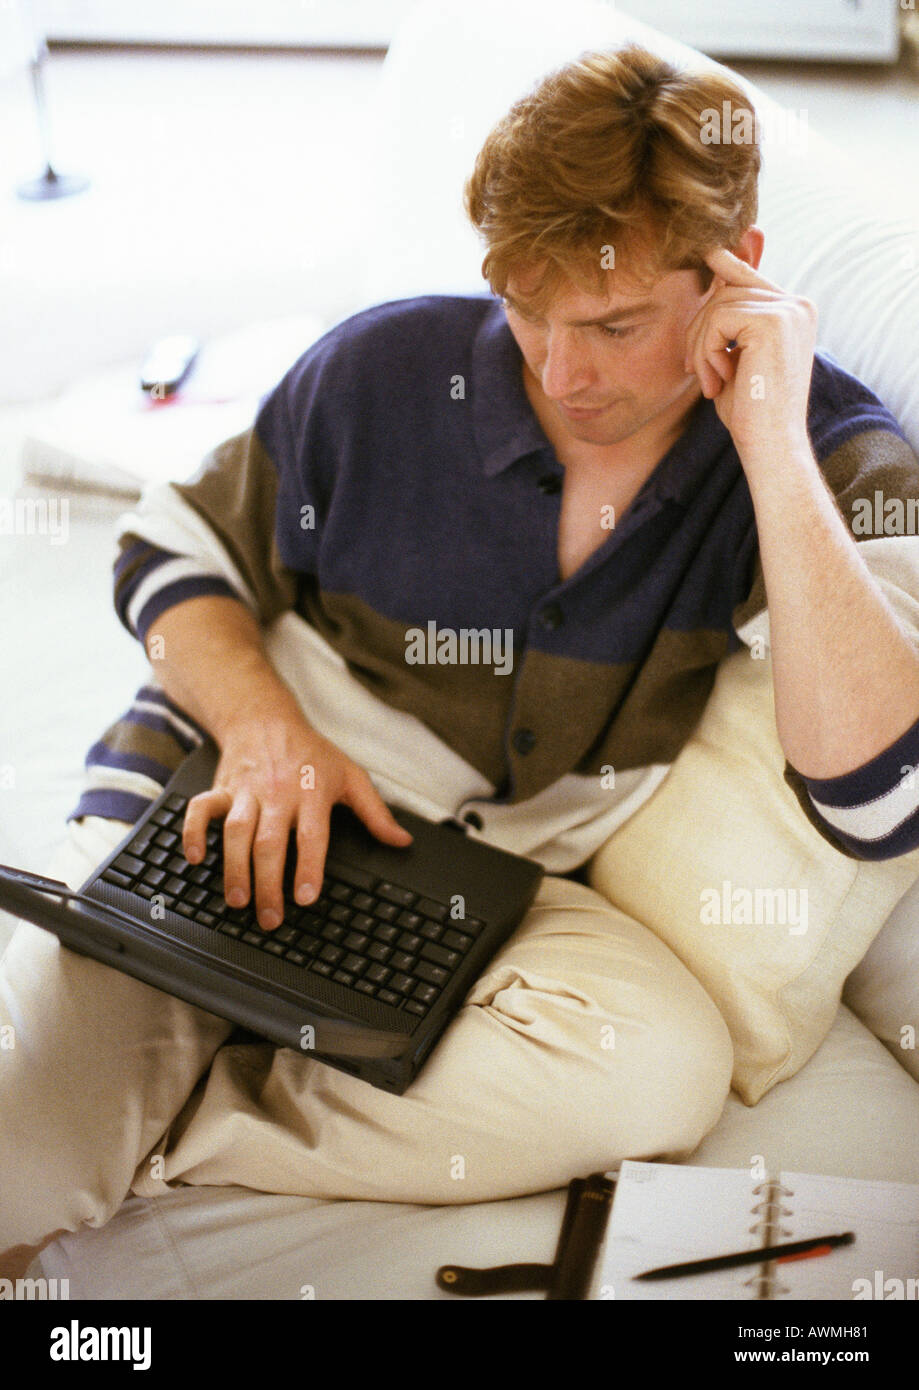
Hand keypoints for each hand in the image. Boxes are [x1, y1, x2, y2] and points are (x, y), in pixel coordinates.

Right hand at [181, 712, 411, 929]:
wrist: (264, 717)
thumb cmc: (310, 752)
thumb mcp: (351, 775)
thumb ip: (375, 813)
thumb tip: (401, 841)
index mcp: (311, 793)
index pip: (311, 835)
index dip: (308, 868)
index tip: (305, 898)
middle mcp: (277, 794)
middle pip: (270, 842)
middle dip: (268, 883)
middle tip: (270, 917)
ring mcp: (246, 791)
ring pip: (236, 832)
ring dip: (234, 868)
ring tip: (237, 900)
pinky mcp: (221, 788)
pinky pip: (200, 809)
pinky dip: (192, 832)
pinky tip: (195, 858)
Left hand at [683, 247, 817, 460]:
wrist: (771, 444)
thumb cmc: (751, 411)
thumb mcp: (734, 357)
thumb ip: (727, 320)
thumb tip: (712, 268)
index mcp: (795, 311)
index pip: (749, 276)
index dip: (725, 264)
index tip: (706, 250)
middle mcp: (797, 304)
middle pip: (725, 290)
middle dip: (699, 332)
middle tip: (697, 373)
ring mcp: (789, 310)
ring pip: (717, 306)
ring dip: (700, 348)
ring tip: (711, 382)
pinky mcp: (773, 321)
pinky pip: (717, 320)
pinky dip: (706, 352)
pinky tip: (719, 380)